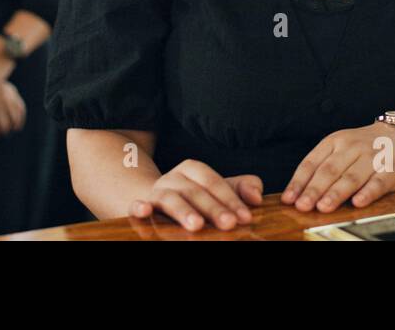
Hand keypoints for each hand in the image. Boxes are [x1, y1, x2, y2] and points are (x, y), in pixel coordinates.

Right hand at [0, 81, 25, 139]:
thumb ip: (9, 97)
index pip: (20, 113)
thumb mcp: (0, 85)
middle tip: (5, 132)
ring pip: (1, 127)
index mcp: (10, 95)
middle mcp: (4, 102)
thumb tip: (15, 112)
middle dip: (8, 129)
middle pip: (10, 122)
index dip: (19, 122)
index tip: (16, 127)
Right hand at [129, 159, 262, 231]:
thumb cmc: (196, 199)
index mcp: (192, 169)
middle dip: (213, 208)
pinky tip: (143, 211)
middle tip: (229, 224)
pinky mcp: (139, 206)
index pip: (213, 182)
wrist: (154, 203)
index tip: (245, 218)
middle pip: (194, 190)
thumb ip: (242, 189)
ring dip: (183, 211)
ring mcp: (155, 191)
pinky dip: (139, 207)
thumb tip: (258, 197)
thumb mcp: (219, 191)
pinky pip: (136, 205)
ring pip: (170, 198)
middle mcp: (173, 177)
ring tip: (197, 226)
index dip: (230, 199)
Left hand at [282, 122, 394, 212]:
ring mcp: (372, 158)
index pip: (312, 162)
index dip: (299, 182)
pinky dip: (367, 193)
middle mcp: (351, 148)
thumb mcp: (339, 147)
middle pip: (329, 170)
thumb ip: (321, 166)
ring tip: (323, 206)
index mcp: (334, 141)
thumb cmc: (363, 146)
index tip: (289, 199)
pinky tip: (357, 202)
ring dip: (336, 193)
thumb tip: (297, 192)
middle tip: (302, 206)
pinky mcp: (392, 170)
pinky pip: (378, 182)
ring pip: (351, 177)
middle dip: (314, 190)